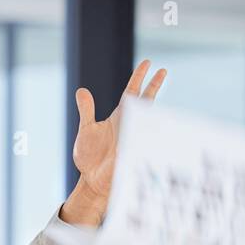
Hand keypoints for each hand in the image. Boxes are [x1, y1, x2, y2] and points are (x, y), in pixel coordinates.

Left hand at [63, 59, 165, 225]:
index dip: (139, 77)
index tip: (148, 63)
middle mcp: (129, 123)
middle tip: (163, 70)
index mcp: (119, 116)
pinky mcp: (135, 150)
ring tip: (161, 87)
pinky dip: (155, 130)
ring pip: (150, 116)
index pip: (132, 92)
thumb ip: (87, 110)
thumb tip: (81, 90)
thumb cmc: (89, 157)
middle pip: (145, 100)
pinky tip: (160, 122)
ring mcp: (134, 136)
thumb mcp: (86, 130)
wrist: (92, 181)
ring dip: (154, 105)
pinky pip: (148, 138)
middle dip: (153, 86)